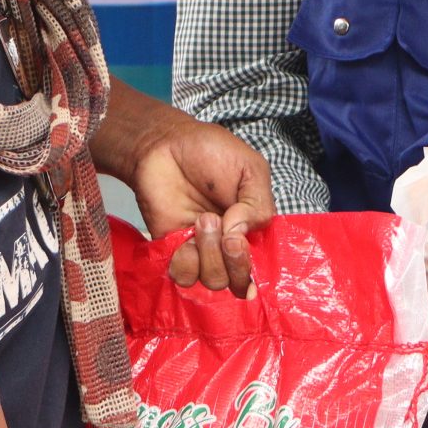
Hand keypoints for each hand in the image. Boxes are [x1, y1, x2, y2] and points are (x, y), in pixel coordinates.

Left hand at [126, 116, 273, 297]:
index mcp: (253, 228)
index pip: (261, 266)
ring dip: (209, 253)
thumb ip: (258, 206)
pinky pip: (184, 276)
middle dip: (235, 262)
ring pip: (213, 280)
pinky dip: (186, 260)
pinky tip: (185, 234)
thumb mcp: (251, 169)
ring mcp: (202, 251)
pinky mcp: (174, 251)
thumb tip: (239, 237)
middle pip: (238, 282)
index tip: (243, 243)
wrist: (166, 145)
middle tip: (227, 235)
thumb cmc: (212, 152)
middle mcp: (228, 246)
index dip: (256, 268)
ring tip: (203, 219)